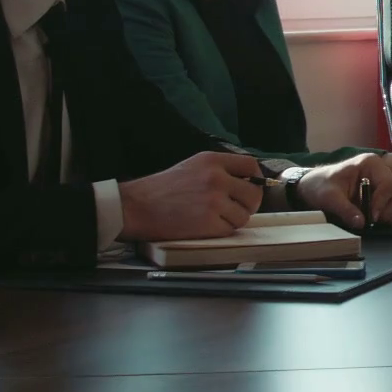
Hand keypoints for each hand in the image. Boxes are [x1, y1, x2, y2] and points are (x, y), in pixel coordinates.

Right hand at [116, 151, 263, 241]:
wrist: (136, 207)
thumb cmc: (162, 188)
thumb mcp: (192, 166)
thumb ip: (220, 169)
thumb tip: (249, 180)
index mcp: (212, 160)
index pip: (250, 165)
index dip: (256, 178)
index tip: (252, 186)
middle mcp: (216, 178)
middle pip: (254, 193)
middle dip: (249, 204)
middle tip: (236, 208)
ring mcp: (213, 201)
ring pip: (244, 215)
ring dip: (233, 219)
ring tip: (213, 216)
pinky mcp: (208, 223)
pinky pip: (230, 229)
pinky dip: (221, 231)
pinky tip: (205, 225)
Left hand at [297, 154, 391, 228]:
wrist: (313, 187)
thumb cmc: (320, 186)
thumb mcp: (329, 197)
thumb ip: (345, 210)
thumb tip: (361, 223)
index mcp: (371, 164)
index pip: (388, 184)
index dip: (381, 203)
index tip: (371, 218)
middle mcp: (382, 172)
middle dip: (388, 212)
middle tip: (373, 222)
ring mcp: (386, 184)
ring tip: (375, 222)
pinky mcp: (386, 196)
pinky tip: (380, 222)